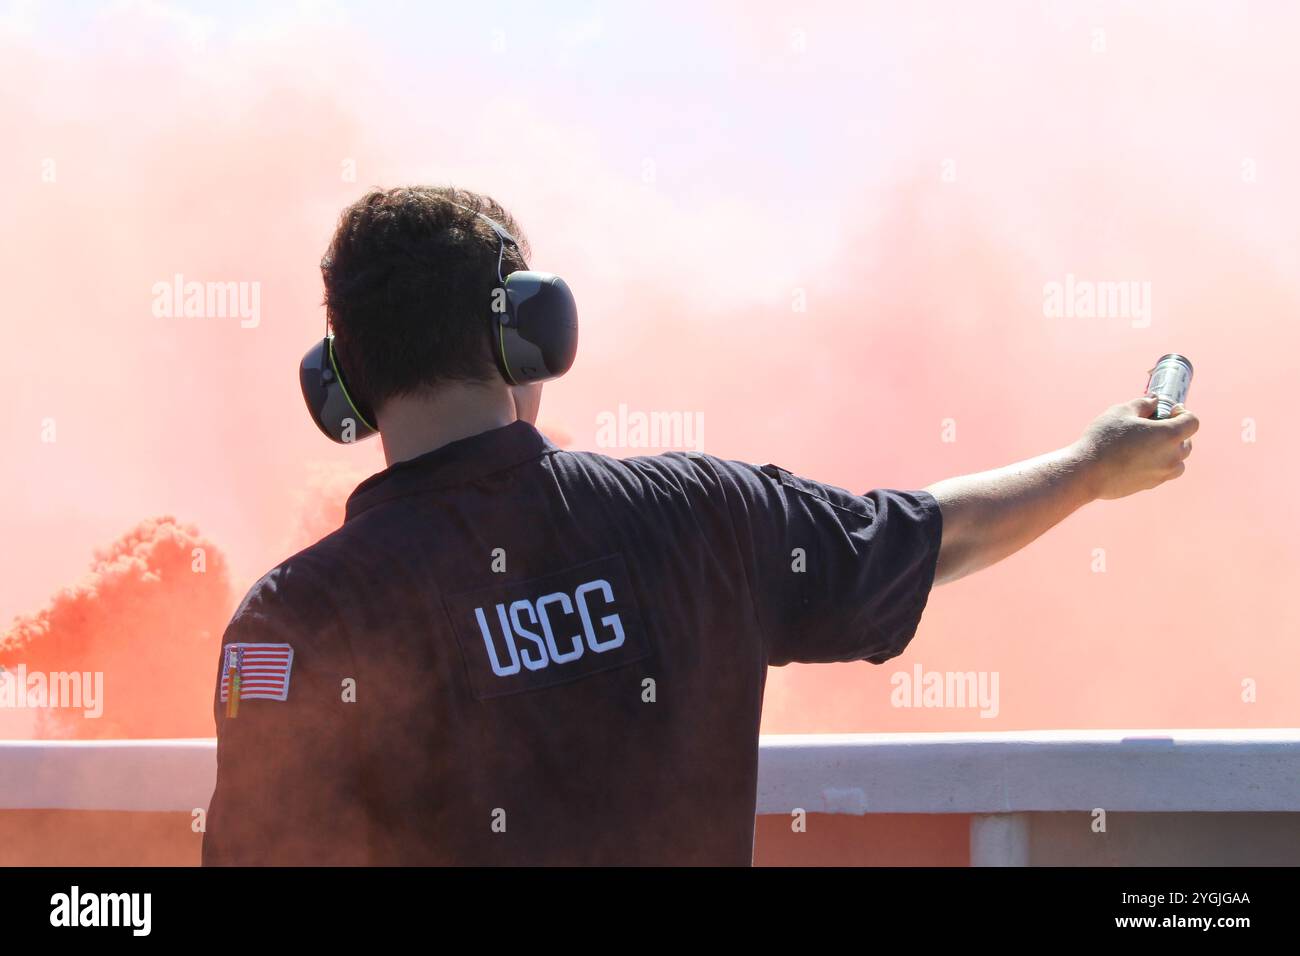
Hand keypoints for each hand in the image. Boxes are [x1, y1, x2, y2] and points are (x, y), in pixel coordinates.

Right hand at [1072, 396, 1198, 500]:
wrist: (1087, 472)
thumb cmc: (1104, 439)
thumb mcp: (1121, 411)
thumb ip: (1143, 404)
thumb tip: (1154, 401)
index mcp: (1169, 435)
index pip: (1192, 422)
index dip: (1183, 413)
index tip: (1170, 411)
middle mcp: (1171, 456)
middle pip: (1187, 442)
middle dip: (1176, 432)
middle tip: (1155, 426)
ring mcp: (1162, 473)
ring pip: (1178, 461)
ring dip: (1170, 451)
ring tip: (1150, 445)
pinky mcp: (1150, 485)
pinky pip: (1163, 473)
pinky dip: (1158, 464)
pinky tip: (1138, 458)